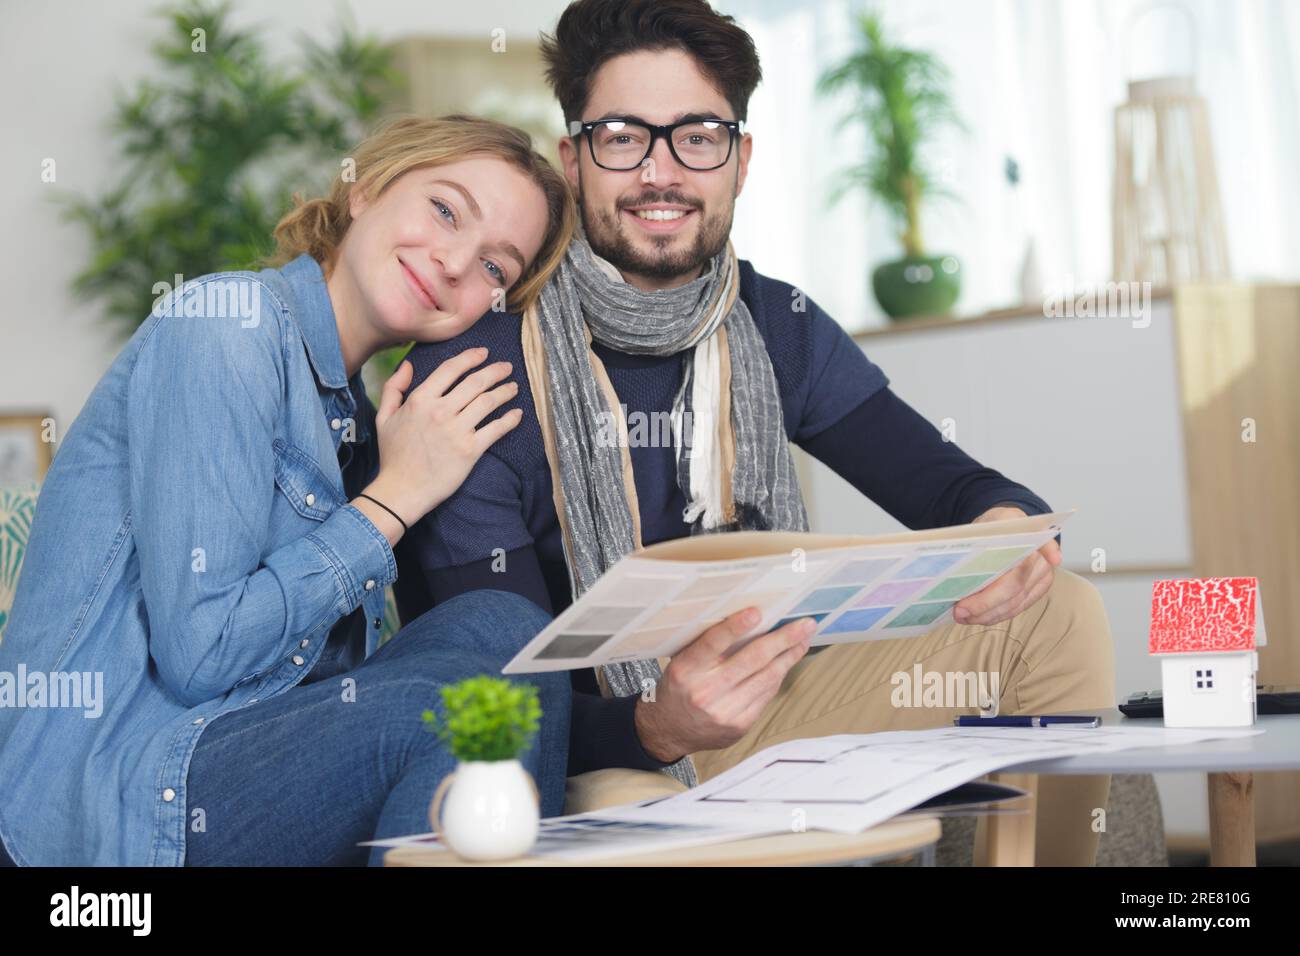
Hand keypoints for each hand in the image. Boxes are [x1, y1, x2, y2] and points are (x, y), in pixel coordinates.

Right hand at [365, 349, 521, 522]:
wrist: (401, 490)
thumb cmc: (393, 455)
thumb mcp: (384, 417)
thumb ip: (394, 387)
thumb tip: (407, 364)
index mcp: (420, 400)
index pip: (451, 369)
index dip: (470, 357)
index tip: (483, 353)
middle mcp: (440, 411)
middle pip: (475, 382)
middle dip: (495, 371)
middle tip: (507, 367)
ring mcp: (457, 431)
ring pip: (488, 402)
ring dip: (505, 391)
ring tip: (514, 387)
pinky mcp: (470, 450)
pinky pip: (496, 429)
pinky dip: (510, 419)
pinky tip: (517, 414)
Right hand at [634, 608, 813, 762]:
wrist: (668, 730)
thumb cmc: (679, 687)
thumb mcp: (681, 662)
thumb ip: (706, 645)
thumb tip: (748, 620)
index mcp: (685, 670)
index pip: (712, 644)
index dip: (735, 627)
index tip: (757, 612)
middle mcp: (704, 692)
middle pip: (751, 660)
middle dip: (783, 639)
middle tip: (804, 624)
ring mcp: (724, 711)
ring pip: (766, 678)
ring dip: (789, 656)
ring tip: (803, 640)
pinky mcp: (739, 725)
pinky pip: (766, 695)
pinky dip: (778, 676)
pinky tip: (786, 662)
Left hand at [953, 506, 1060, 626]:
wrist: (1007, 526)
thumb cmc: (994, 527)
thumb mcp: (984, 524)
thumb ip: (978, 539)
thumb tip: (957, 564)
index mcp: (1027, 533)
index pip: (1035, 545)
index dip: (1048, 551)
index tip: (1054, 558)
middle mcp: (1041, 556)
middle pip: (1016, 585)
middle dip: (985, 603)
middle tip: (960, 610)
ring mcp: (1043, 575)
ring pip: (1016, 601)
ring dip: (988, 614)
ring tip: (963, 617)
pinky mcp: (1039, 589)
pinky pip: (1018, 607)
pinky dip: (996, 615)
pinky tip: (977, 617)